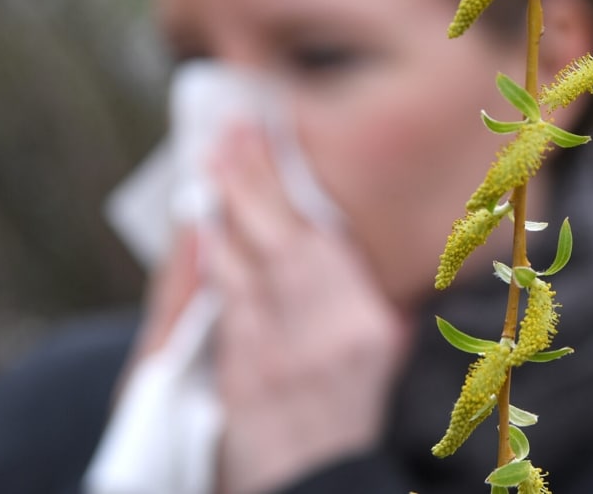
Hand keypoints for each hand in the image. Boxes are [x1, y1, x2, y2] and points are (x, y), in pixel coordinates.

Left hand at [204, 124, 410, 493]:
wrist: (315, 484)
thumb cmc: (352, 421)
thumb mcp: (388, 364)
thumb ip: (387, 313)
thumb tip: (388, 268)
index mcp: (371, 327)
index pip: (328, 241)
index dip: (296, 187)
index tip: (278, 142)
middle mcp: (330, 333)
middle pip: (287, 240)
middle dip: (256, 180)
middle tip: (232, 133)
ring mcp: (283, 352)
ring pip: (250, 263)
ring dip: (227, 208)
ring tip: (211, 162)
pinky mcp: (245, 372)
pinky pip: (227, 302)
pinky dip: (213, 258)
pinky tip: (203, 227)